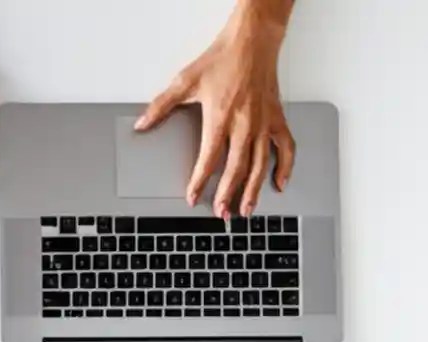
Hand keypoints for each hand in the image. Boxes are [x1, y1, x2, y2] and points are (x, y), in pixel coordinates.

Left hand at [135, 0, 295, 218]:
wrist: (251, 42)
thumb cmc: (221, 59)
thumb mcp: (184, 81)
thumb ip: (161, 106)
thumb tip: (142, 124)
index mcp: (220, 117)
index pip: (208, 159)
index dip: (199, 182)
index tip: (192, 198)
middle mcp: (244, 124)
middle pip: (236, 169)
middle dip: (228, 194)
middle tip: (222, 213)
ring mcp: (263, 123)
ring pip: (260, 165)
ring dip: (253, 190)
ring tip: (246, 209)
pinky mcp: (277, 118)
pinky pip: (285, 148)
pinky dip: (284, 167)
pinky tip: (279, 184)